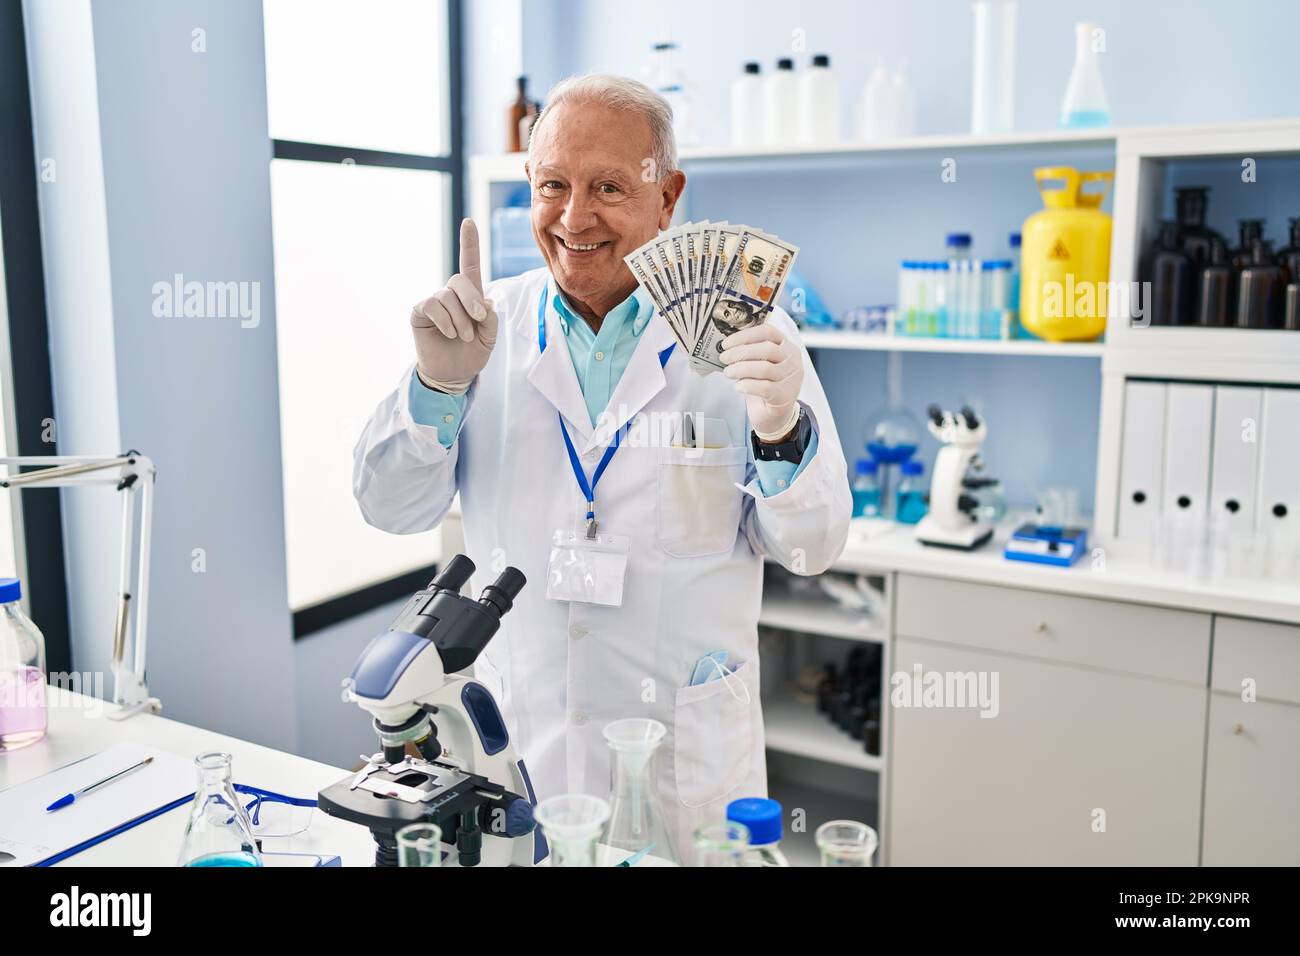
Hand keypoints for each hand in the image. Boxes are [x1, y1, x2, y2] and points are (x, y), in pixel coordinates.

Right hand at [410, 218, 498, 390]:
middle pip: (460, 280)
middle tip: (479, 319)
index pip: (470, 264)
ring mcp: (434, 302)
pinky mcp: (420, 311)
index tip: (468, 221)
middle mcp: (451, 294)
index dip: (469, 243)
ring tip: (463, 337)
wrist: (453, 374)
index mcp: (471, 296)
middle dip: (472, 299)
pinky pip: (432, 305)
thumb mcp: (489, 337)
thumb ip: (491, 319)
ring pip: (448, 297)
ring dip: (460, 319)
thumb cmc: (472, 353)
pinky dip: (445, 320)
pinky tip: (449, 333)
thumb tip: (483, 302)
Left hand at [719, 323, 803, 440]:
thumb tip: (728, 347)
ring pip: (764, 368)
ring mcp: (790, 379)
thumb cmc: (766, 386)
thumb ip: (751, 353)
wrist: (775, 415)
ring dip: (740, 369)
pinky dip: (747, 385)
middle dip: (740, 352)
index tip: (727, 343)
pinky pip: (764, 387)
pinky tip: (738, 386)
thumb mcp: (761, 364)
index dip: (745, 335)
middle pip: (766, 348)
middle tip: (724, 358)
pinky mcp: (784, 397)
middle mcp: (792, 361)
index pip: (768, 332)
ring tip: (728, 372)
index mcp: (787, 347)